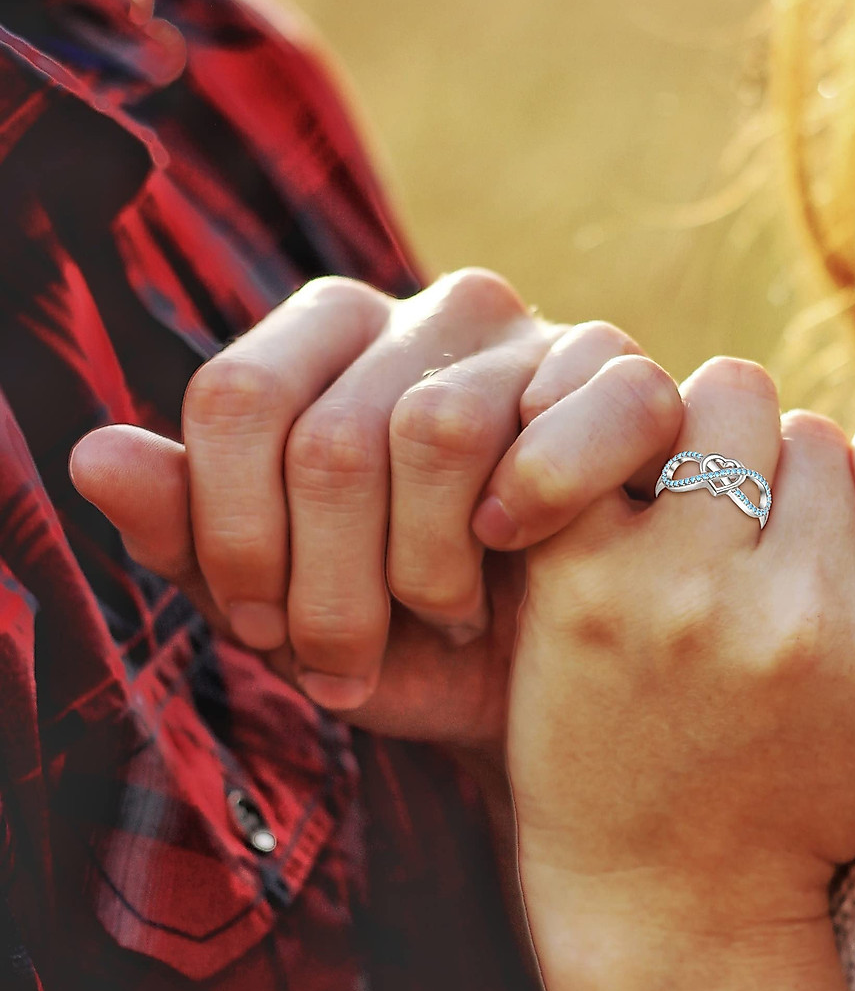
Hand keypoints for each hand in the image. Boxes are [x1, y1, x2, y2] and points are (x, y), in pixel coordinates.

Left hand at [69, 272, 681, 746]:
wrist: (535, 679)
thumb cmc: (400, 637)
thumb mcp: (281, 606)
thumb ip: (189, 532)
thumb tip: (94, 455)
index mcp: (331, 335)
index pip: (237, 395)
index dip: (233, 534)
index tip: (258, 629)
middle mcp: (430, 311)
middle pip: (332, 433)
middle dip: (330, 586)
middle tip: (348, 662)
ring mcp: (533, 335)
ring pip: (436, 429)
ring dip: (429, 567)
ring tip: (445, 618)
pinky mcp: (624, 377)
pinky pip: (578, 413)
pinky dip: (540, 500)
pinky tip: (522, 547)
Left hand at [507, 357, 854, 990]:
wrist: (672, 890)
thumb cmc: (824, 801)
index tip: (838, 539)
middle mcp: (807, 608)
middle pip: (813, 430)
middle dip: (790, 481)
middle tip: (757, 552)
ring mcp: (691, 589)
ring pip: (726, 405)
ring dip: (716, 448)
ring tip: (697, 523)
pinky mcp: (589, 580)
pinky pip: (623, 434)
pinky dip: (628, 454)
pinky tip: (628, 514)